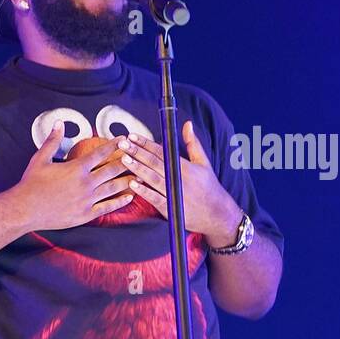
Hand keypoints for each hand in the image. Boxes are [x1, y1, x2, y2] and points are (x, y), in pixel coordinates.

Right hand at [10, 123, 133, 232]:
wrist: (25, 209)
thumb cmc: (31, 183)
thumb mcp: (40, 159)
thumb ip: (53, 140)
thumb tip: (59, 123)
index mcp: (76, 167)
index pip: (101, 152)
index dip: (114, 144)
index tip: (125, 139)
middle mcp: (86, 183)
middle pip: (112, 169)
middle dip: (127, 161)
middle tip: (138, 156)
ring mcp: (87, 200)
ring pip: (114, 188)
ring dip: (128, 181)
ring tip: (141, 176)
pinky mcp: (85, 214)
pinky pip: (107, 207)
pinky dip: (120, 201)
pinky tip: (130, 196)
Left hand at [117, 122, 241, 243]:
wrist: (217, 214)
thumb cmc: (209, 187)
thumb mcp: (204, 163)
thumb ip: (193, 143)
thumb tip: (187, 124)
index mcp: (185, 166)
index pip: (162, 151)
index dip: (146, 143)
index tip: (132, 135)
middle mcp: (178, 178)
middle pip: (154, 162)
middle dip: (137, 152)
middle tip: (122, 143)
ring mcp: (174, 193)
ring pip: (153, 178)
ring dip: (138, 168)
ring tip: (124, 158)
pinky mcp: (171, 208)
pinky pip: (155, 198)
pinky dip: (144, 191)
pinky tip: (132, 184)